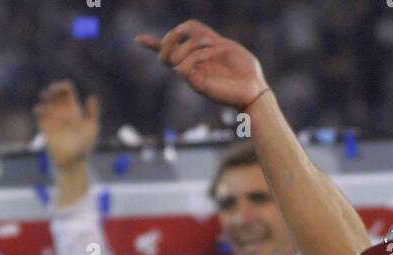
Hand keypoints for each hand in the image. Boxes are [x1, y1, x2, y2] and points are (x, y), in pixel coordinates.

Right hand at [33, 80, 99, 170]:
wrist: (73, 163)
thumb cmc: (85, 147)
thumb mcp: (91, 128)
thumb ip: (92, 113)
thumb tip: (92, 96)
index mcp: (73, 109)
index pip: (66, 91)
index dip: (63, 86)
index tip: (63, 89)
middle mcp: (62, 112)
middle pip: (54, 94)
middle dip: (52, 89)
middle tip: (51, 92)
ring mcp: (53, 119)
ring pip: (45, 102)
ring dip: (44, 99)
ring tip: (46, 100)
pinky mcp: (45, 128)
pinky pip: (39, 115)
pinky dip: (39, 111)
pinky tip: (43, 111)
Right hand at [136, 19, 269, 110]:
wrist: (255, 88)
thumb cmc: (245, 69)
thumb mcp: (225, 44)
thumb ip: (205, 35)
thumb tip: (186, 28)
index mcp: (198, 57)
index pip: (171, 49)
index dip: (154, 44)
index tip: (137, 39)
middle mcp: (192, 67)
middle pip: (167, 49)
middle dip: (169, 37)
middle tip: (181, 32)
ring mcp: (193, 76)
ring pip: (175, 55)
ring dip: (192, 44)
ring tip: (211, 46)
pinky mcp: (196, 85)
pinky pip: (184, 66)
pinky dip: (196, 54)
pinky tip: (210, 54)